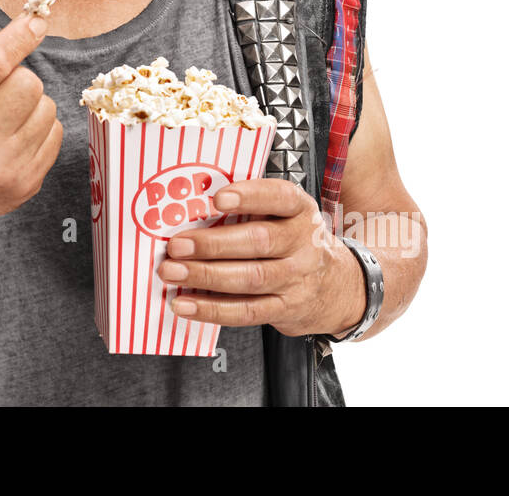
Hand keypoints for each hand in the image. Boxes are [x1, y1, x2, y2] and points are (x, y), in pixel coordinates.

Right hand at [0, 11, 62, 252]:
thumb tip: (24, 26)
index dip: (20, 37)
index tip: (36, 21)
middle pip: (29, 83)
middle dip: (18, 79)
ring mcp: (5, 168)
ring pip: (48, 107)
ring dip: (31, 106)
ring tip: (4, 120)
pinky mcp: (27, 184)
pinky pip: (56, 134)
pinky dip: (39, 130)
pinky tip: (14, 140)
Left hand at [158, 179, 365, 337]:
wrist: (336, 287)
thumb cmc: (294, 240)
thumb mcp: (285, 215)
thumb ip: (251, 207)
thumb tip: (194, 203)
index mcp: (300, 211)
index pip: (279, 197)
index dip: (249, 196)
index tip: (217, 198)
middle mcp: (303, 243)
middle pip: (258, 242)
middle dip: (212, 244)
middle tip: (177, 245)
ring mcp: (296, 280)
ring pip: (250, 278)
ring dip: (205, 276)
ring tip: (172, 271)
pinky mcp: (285, 310)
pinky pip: (246, 311)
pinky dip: (211, 309)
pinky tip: (185, 303)